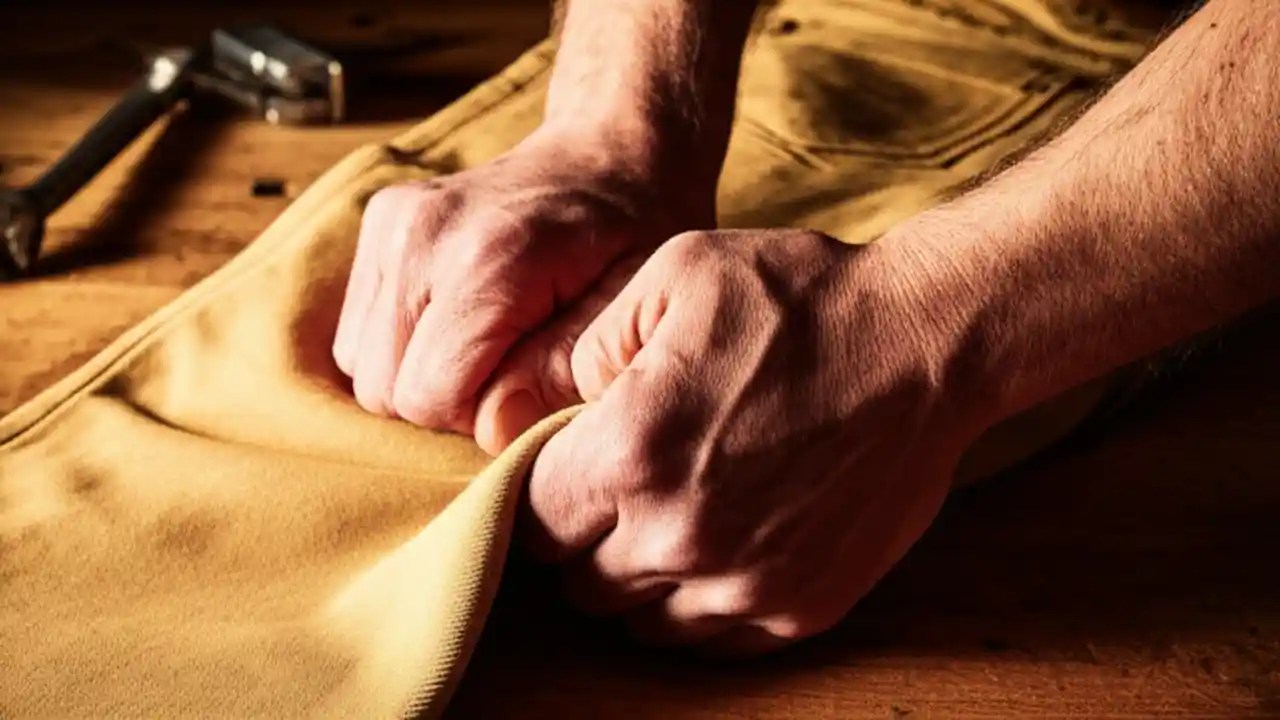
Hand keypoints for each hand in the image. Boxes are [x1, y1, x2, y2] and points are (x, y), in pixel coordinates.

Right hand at [332, 125, 713, 450]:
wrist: (610, 154)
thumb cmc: (633, 237)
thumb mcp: (629, 310)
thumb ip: (561, 371)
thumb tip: (492, 427)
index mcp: (488, 259)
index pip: (429, 396)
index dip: (480, 415)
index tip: (531, 383)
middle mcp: (422, 236)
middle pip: (389, 390)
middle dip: (448, 400)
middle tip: (513, 364)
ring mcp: (391, 225)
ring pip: (363, 369)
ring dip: (422, 376)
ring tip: (489, 342)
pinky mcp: (377, 223)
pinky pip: (358, 336)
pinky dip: (403, 348)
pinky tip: (460, 322)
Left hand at [524, 228, 990, 654]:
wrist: (924, 342)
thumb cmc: (799, 299)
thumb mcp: (674, 276)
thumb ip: (591, 345)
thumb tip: (559, 405)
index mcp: (632, 454)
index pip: (534, 522)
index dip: (542, 496)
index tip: (569, 473)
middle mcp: (680, 536)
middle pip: (580, 581)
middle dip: (587, 538)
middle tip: (623, 492)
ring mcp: (745, 584)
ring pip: (641, 622)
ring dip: (641, 580)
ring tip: (672, 520)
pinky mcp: (803, 607)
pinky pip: (716, 640)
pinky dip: (704, 606)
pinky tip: (722, 550)